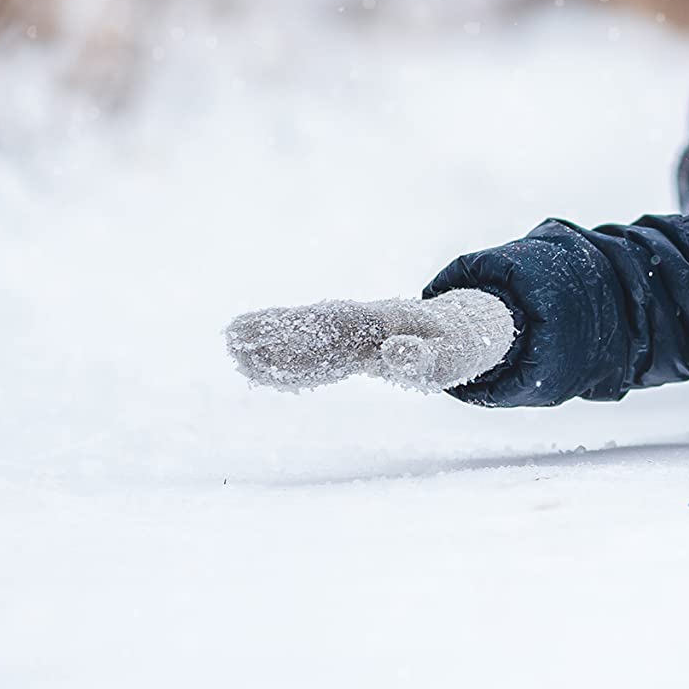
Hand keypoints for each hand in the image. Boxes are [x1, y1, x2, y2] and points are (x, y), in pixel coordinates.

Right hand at [225, 289, 516, 394]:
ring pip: (306, 335)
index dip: (305, 327)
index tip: (276, 329)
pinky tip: (253, 366)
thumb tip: (392, 354)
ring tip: (230, 341)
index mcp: (381, 322)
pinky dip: (285, 359)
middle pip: (312, 324)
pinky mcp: (346, 350)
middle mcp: (359, 324)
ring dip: (272, 339)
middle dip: (275, 330)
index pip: (336, 323)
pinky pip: (312, 353)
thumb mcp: (445, 358)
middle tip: (232, 335)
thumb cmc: (452, 349)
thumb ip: (419, 357)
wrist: (457, 335)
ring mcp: (350, 336)